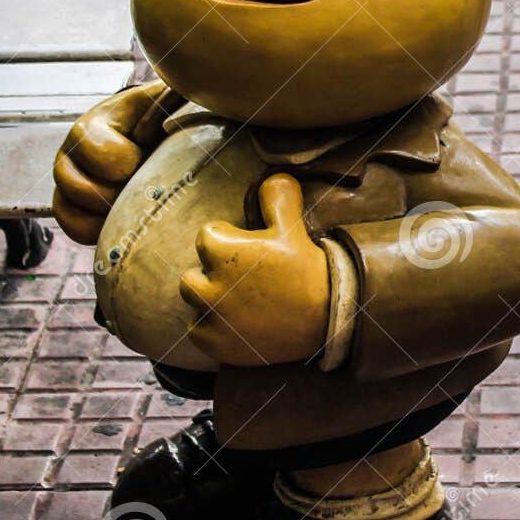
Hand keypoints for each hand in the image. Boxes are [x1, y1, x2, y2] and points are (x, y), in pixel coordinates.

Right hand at [52, 80, 184, 244]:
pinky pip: (70, 227)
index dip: (124, 160)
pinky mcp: (70, 204)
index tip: (146, 156)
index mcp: (94, 124)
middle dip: (113, 193)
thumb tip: (190, 84)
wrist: (154, 141)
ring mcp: (67, 179)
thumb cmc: (164, 121)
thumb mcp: (166, 103)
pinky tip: (120, 223)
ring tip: (132, 207)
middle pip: (73, 184)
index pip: (92, 147)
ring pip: (66, 208)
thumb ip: (172, 94)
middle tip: (141, 187)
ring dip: (104, 215)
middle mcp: (71, 151)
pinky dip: (94, 232)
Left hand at [179, 174, 331, 366]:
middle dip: (212, 273)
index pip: (206, 236)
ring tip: (238, 301)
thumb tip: (272, 176)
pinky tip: (239, 324)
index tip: (247, 248)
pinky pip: (199, 331)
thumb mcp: (293, 228)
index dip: (227, 238)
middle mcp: (210, 286)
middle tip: (244, 278)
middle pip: (193, 274)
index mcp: (222, 251)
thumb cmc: (306, 270)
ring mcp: (212, 318)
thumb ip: (277, 198)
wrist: (326, 319)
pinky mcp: (215, 344)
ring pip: (194, 302)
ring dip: (209, 300)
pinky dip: (214, 329)